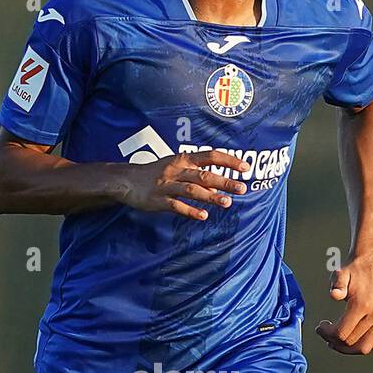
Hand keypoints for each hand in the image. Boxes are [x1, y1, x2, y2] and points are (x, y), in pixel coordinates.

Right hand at [118, 150, 248, 220]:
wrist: (127, 180)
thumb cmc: (157, 174)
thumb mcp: (178, 169)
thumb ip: (198, 178)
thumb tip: (219, 190)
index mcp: (183, 159)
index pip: (210, 156)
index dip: (229, 161)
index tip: (245, 167)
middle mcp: (177, 170)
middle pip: (204, 175)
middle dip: (224, 181)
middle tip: (242, 188)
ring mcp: (167, 185)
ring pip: (192, 190)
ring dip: (211, 197)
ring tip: (227, 203)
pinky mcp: (158, 200)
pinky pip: (176, 206)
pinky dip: (190, 211)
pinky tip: (203, 217)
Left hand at [315, 258, 372, 354]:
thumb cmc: (353, 271)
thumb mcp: (341, 274)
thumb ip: (337, 284)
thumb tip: (334, 295)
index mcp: (363, 304)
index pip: (342, 333)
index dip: (327, 334)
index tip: (320, 327)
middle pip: (351, 342)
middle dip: (334, 341)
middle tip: (325, 334)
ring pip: (364, 348)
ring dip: (348, 348)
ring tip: (336, 341)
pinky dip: (360, 344)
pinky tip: (350, 337)